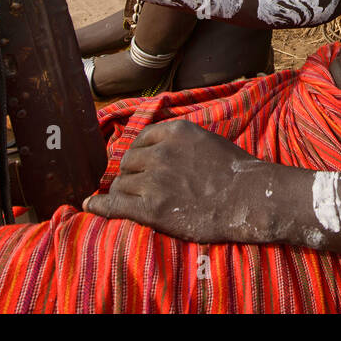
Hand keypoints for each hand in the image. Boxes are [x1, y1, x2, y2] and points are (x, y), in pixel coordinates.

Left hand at [83, 119, 277, 243]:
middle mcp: (161, 152)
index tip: (137, 167)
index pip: (140, 140)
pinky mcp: (152, 209)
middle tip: (143, 190)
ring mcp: (155, 181)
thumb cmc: (235, 173)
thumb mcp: (206, 140)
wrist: (251, 199)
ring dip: (126, 194)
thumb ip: (177, 142)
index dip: (138, 156)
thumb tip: (151, 150)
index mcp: (175, 131)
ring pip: (122, 185)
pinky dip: (100, 206)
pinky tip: (90, 205)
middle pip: (127, 163)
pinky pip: (115, 205)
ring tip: (139, 203)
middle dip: (132, 175)